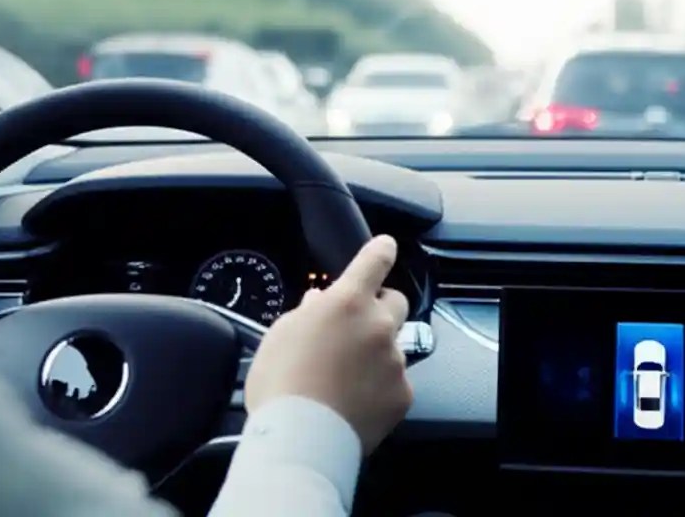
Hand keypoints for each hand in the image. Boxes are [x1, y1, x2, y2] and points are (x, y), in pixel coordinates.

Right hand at [244, 235, 411, 453]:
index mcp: (347, 301)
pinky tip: (354, 400)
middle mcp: (379, 324)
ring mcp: (395, 359)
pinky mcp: (403, 392)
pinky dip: (380, 386)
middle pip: (395, 301)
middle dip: (379, 308)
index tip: (386, 246)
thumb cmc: (281, 384)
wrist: (301, 437)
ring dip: (375, 353)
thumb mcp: (281, 335)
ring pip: (393, 345)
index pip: (375, 261)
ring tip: (344, 378)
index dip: (382, 250)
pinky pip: (395, 381)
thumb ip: (307, 312)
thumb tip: (319, 303)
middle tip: (356, 327)